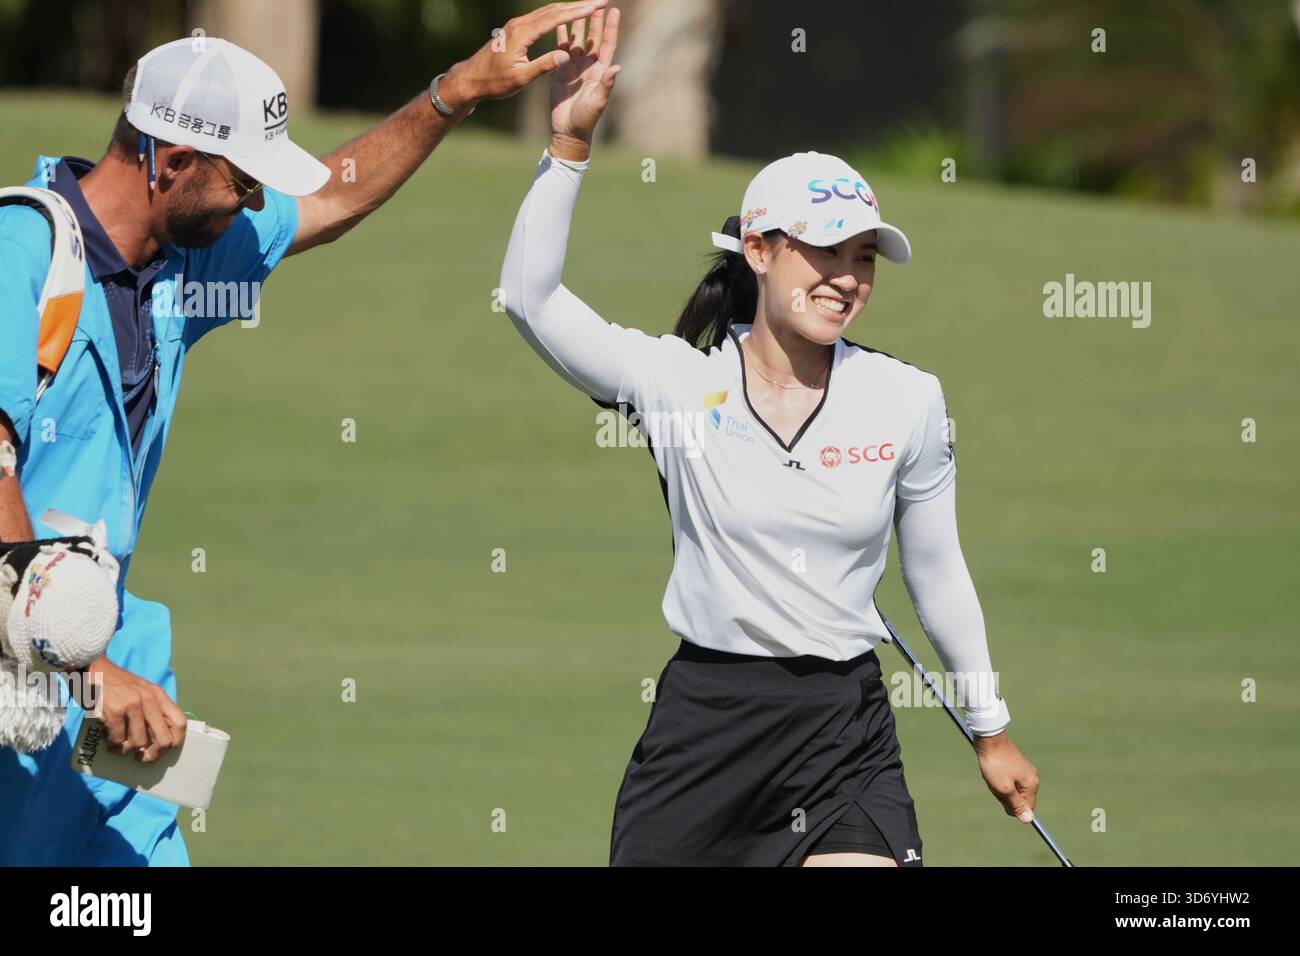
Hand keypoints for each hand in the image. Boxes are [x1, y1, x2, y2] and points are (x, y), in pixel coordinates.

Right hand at [82, 656, 186, 763]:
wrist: (91, 667)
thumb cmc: (115, 684)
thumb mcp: (141, 690)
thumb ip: (151, 708)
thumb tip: (156, 740)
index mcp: (158, 695)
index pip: (180, 723)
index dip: (176, 741)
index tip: (164, 750)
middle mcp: (149, 699)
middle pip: (163, 739)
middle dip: (153, 754)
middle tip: (142, 757)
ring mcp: (133, 705)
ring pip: (139, 743)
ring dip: (127, 750)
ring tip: (119, 746)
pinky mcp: (114, 711)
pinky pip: (118, 740)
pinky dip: (113, 744)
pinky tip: (108, 739)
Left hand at [440, 1, 609, 111]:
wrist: (472, 78)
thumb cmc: (495, 82)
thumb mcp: (521, 79)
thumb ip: (543, 66)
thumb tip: (566, 56)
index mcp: (522, 34)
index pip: (555, 19)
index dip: (577, 12)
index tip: (596, 6)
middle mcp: (520, 24)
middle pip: (554, 10)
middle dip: (579, 4)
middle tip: (601, 0)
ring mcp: (517, 24)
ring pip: (548, 10)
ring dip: (570, 7)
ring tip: (590, 4)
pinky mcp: (516, 28)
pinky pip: (541, 16)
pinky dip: (558, 13)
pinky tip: (567, 12)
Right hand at [549, 7, 621, 158]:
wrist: (568, 129)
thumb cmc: (586, 118)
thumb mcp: (598, 101)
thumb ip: (606, 84)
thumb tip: (617, 67)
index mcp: (600, 70)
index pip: (607, 44)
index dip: (611, 27)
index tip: (614, 9)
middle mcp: (589, 66)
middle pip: (593, 37)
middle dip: (595, 19)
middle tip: (597, 1)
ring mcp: (575, 67)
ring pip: (577, 40)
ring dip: (578, 23)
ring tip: (578, 6)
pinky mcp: (561, 70)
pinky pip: (561, 49)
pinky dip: (561, 35)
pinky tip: (559, 22)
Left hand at [973, 732, 1039, 822]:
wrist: (989, 739)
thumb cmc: (996, 765)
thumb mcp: (1004, 789)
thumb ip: (1016, 805)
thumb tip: (1029, 820)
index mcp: (1032, 784)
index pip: (1027, 808)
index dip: (1011, 806)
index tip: (1001, 793)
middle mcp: (1032, 778)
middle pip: (1018, 799)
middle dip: (1005, 796)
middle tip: (996, 782)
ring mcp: (1024, 771)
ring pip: (1011, 790)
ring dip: (1000, 788)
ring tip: (994, 775)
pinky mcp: (1016, 766)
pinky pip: (1008, 781)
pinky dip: (999, 780)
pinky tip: (993, 771)